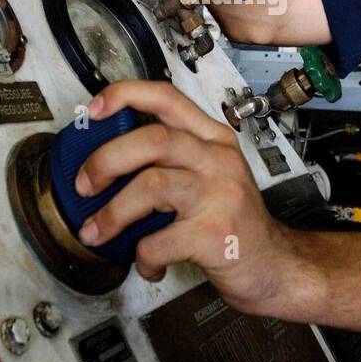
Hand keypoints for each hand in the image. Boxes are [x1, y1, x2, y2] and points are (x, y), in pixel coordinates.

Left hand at [74, 80, 295, 314]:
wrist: (275, 264)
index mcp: (213, 139)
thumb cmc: (234, 221)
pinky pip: (158, 241)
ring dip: (112, 213)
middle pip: (152, 138)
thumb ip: (171, 160)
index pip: (166, 97)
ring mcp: (219, 194)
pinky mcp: (214, 233)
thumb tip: (105, 160)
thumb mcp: (210, 175)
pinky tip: (149, 265)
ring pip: (151, 184)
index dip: (124, 95)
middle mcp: (218, 159)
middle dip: (106, 160)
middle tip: (84, 185)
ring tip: (96, 232)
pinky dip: (142, 257)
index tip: (93, 109)